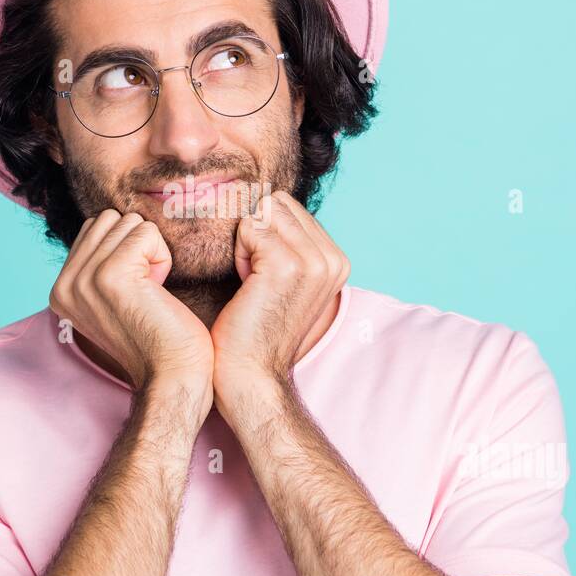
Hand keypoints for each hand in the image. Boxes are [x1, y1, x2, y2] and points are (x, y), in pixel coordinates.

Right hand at [50, 210, 213, 399]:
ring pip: (127, 222)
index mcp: (60, 290)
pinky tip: (158, 291)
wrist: (172, 376)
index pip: (93, 228)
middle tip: (146, 289)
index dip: (125, 250)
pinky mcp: (111, 275)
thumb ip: (98, 265)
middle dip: (136, 244)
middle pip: (109, 219)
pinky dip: (162, 257)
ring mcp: (84, 279)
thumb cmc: (156, 338)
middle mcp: (64, 284)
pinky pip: (146, 232)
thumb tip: (110, 222)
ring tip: (151, 291)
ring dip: (150, 251)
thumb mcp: (111, 300)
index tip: (134, 291)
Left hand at [210, 191, 348, 392]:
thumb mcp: (288, 280)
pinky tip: (247, 286)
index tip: (266, 277)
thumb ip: (292, 243)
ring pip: (264, 211)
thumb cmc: (257, 328)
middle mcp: (334, 258)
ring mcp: (314, 261)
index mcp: (337, 260)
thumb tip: (267, 202)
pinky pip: (249, 226)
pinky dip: (238, 252)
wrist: (250, 373)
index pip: (291, 208)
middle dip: (258, 234)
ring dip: (248, 242)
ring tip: (253, 282)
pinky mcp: (287, 264)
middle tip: (256, 279)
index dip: (267, 236)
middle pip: (278, 204)